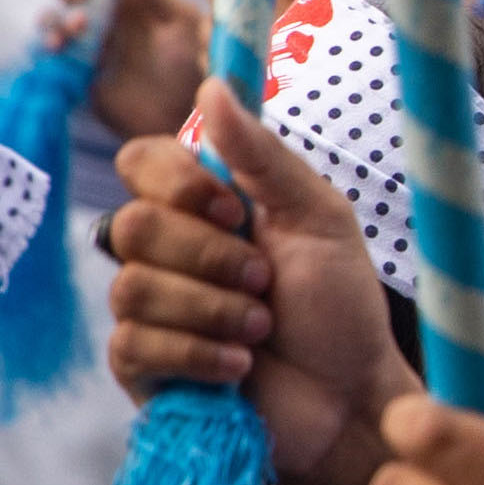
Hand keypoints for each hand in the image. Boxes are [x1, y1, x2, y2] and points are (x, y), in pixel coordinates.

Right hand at [47, 0, 207, 139]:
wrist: (196, 117)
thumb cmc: (197, 63)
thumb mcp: (181, 22)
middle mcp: (104, 13)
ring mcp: (87, 43)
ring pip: (53, 16)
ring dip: (59, 14)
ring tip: (82, 25)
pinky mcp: (78, 72)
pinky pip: (53, 53)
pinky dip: (51, 44)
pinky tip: (60, 45)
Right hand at [104, 78, 416, 484]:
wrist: (352, 400)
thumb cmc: (340, 308)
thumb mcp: (318, 219)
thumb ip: (262, 156)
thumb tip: (212, 84)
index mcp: (203, 206)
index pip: (140, 160)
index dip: (178, 183)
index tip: (237, 209)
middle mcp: (167, 252)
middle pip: (131, 225)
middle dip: (211, 258)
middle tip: (265, 283)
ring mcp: (149, 311)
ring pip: (132, 287)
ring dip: (214, 310)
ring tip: (262, 331)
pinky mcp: (143, 368)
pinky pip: (134, 343)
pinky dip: (199, 353)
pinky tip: (241, 368)